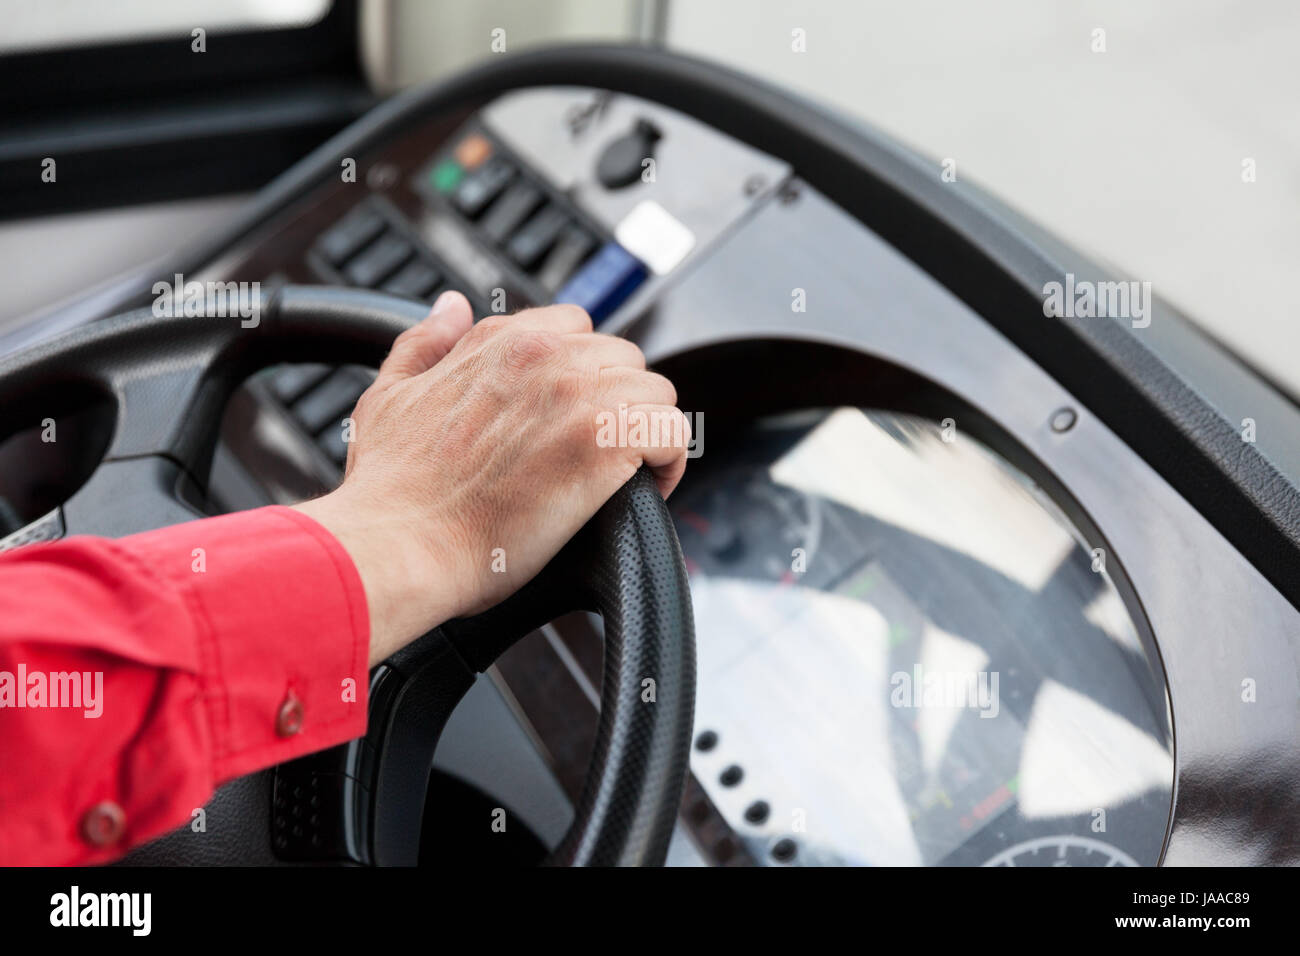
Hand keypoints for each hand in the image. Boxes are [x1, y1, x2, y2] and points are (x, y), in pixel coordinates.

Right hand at [293, 291, 689, 664]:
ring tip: (624, 476)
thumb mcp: (388, 396)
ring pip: (656, 394)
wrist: (398, 545)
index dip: (583, 376)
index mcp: (500, 341)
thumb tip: (451, 305)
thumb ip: (424, 343)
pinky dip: (669, 463)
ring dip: (646, 432)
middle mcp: (545, 354)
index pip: (578, 329)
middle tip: (595, 455)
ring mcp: (580, 393)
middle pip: (624, 360)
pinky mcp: (607, 439)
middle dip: (617, 403)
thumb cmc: (390, 490)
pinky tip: (646, 490)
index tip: (571, 418)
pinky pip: (673, 433)